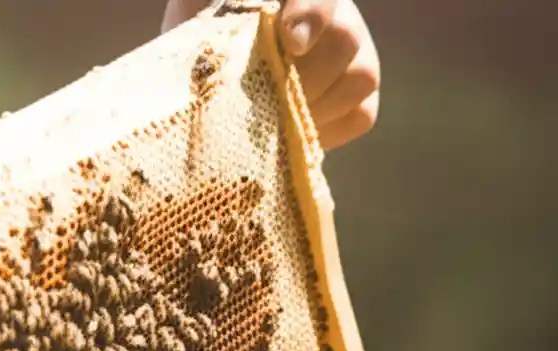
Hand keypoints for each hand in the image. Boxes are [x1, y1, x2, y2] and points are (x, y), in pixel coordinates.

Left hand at [163, 0, 380, 150]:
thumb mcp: (196, 10)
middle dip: (301, 75)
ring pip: (360, 77)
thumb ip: (204, 2)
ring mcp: (356, 60)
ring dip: (311, 104)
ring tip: (271, 115)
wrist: (206, 86)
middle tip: (261, 94)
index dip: (312, 15)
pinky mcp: (360, 101)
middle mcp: (339, 20)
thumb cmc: (200, 40)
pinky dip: (325, 129)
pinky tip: (289, 131)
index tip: (290, 43)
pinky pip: (361, 115)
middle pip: (345, 40)